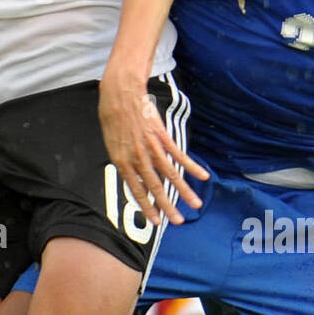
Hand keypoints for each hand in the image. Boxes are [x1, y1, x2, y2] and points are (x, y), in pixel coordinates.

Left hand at [99, 61, 207, 226]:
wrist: (120, 92)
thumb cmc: (112, 115)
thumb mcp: (111, 141)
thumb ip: (123, 159)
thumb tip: (132, 174)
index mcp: (121, 159)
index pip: (135, 189)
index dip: (146, 206)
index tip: (155, 221)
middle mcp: (136, 156)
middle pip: (154, 186)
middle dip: (166, 206)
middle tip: (177, 222)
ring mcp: (150, 146)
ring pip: (170, 173)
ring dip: (184, 191)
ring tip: (195, 204)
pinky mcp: (162, 135)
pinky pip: (178, 154)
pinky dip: (191, 165)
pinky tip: (202, 176)